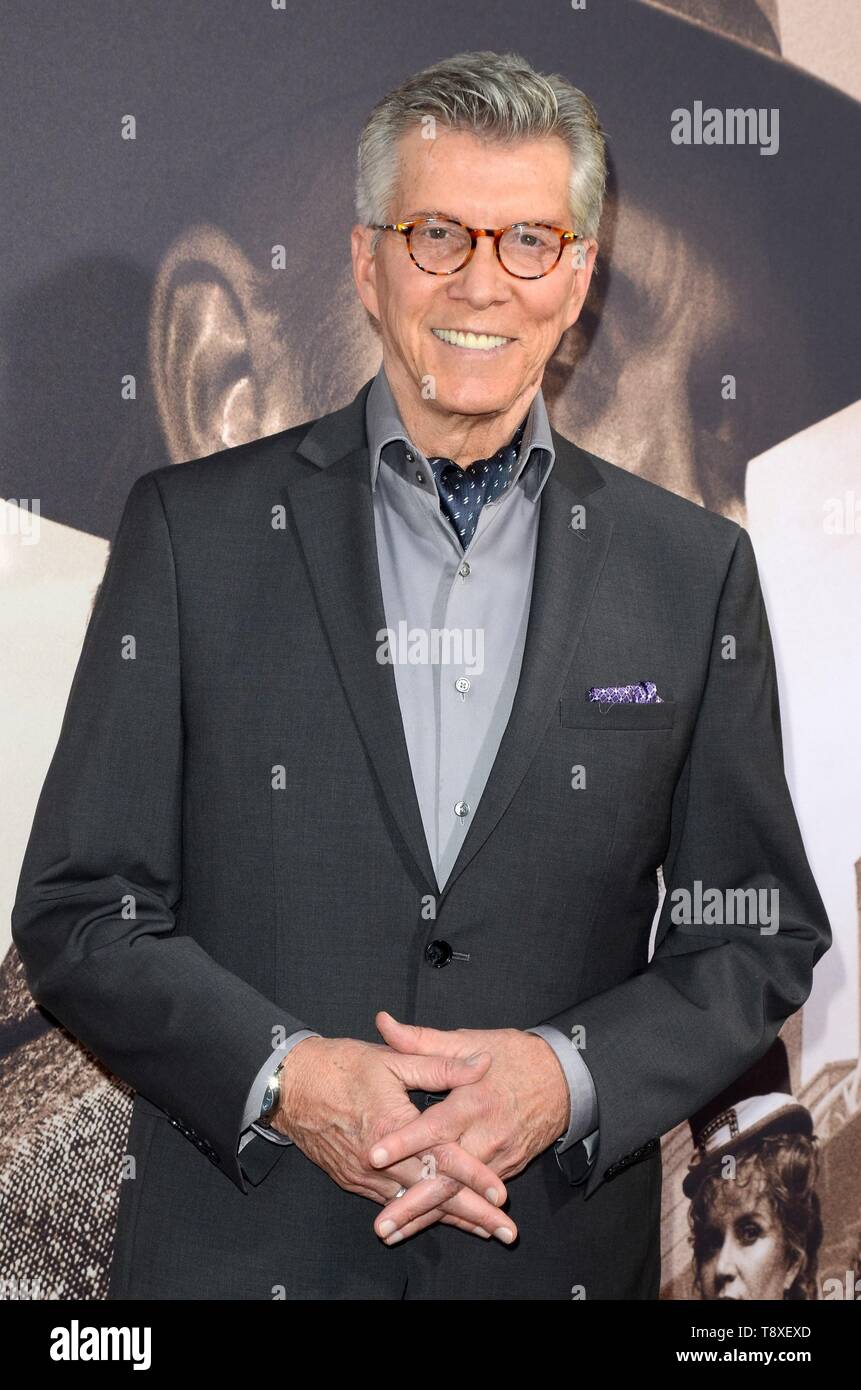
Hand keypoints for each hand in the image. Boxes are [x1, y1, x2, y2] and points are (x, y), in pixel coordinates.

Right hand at [274, 1035, 516, 1242]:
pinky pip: (392, 1203)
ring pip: (414, 1204)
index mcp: (392, 1126)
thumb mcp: (393, 1060)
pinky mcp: (353, 1180)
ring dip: (451, 1220)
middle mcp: (378, 1161)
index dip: (473, 1177)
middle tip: (507, 1232)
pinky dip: (419, 1214)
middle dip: (473, 1215)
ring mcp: (364, 1175)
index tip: (501, 1195)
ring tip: (485, 1232)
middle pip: (434, 1193)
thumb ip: (440, 1065)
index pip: (442, 1158)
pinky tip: (440, 1220)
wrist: (289, 1086)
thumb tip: (481, 1063)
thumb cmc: (341, 1066)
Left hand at [366, 1012, 569, 1242]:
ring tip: (392, 1234)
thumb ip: (424, 1041)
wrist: (565, 1080)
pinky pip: (475, 1197)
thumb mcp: (470, 1040)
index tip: (374, 1154)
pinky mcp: (505, 1170)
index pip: (435, 1127)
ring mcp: (498, 1158)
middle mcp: (486, 1135)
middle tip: (381, 1224)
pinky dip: (451, 1215)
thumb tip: (385, 1023)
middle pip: (447, 1176)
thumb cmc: (513, 1057)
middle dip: (412, 1202)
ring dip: (426, 1217)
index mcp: (474, 1101)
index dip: (405, 1141)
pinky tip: (422, 1227)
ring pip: (459, 1194)